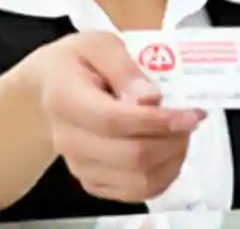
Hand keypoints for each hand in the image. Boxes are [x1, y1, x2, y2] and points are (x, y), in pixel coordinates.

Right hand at [24, 32, 203, 202]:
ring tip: (182, 133)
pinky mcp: (93, 181)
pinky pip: (136, 192)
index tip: (189, 114)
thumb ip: (125, 69)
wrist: (48, 90)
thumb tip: (151, 99)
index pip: (114, 121)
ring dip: (173, 159)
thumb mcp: (99, 45)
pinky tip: (170, 152)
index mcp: (66, 100)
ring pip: (138, 180)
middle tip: (191, 120)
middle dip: (172, 140)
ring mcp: (81, 166)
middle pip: (130, 157)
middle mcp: (70, 140)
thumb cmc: (78, 62)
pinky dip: (163, 176)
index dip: (157, 121)